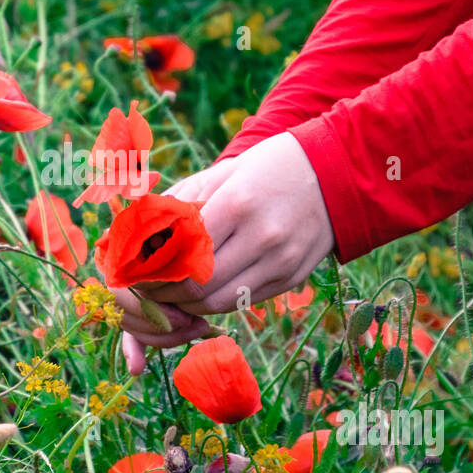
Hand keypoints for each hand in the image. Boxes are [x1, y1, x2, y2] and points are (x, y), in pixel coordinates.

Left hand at [140, 132, 334, 314]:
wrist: (336, 173)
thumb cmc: (268, 167)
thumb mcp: (222, 173)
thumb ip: (180, 203)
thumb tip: (139, 234)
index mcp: (237, 204)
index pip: (181, 255)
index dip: (153, 270)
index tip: (137, 270)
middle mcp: (262, 238)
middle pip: (197, 287)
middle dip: (164, 293)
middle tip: (148, 288)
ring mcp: (281, 262)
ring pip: (219, 303)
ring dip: (188, 304)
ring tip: (172, 293)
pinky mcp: (292, 279)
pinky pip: (244, 302)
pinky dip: (216, 301)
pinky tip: (203, 290)